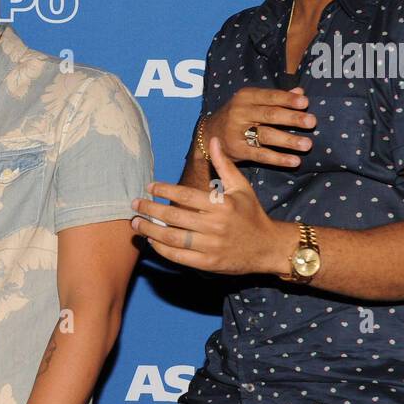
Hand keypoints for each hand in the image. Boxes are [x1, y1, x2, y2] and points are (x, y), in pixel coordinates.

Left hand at [132, 136, 290, 275]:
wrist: (269, 247)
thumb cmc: (252, 214)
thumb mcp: (242, 187)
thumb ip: (224, 164)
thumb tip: (213, 139)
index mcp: (222, 205)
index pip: (185, 195)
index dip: (164, 190)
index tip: (149, 186)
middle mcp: (215, 225)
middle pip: (174, 216)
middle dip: (150, 209)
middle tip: (134, 204)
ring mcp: (211, 246)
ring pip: (173, 238)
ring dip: (150, 231)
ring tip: (136, 224)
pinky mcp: (208, 264)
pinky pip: (179, 257)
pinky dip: (162, 250)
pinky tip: (151, 241)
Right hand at [200, 86, 314, 167]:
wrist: (209, 134)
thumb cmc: (238, 115)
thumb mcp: (253, 101)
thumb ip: (276, 97)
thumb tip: (301, 93)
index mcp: (246, 97)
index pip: (270, 97)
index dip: (287, 100)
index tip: (305, 103)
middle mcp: (240, 113)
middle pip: (270, 115)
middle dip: (292, 119)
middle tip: (312, 122)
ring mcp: (237, 133)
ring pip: (266, 136)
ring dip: (288, 141)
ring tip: (307, 144)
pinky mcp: (238, 151)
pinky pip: (261, 155)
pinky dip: (278, 159)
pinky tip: (294, 161)